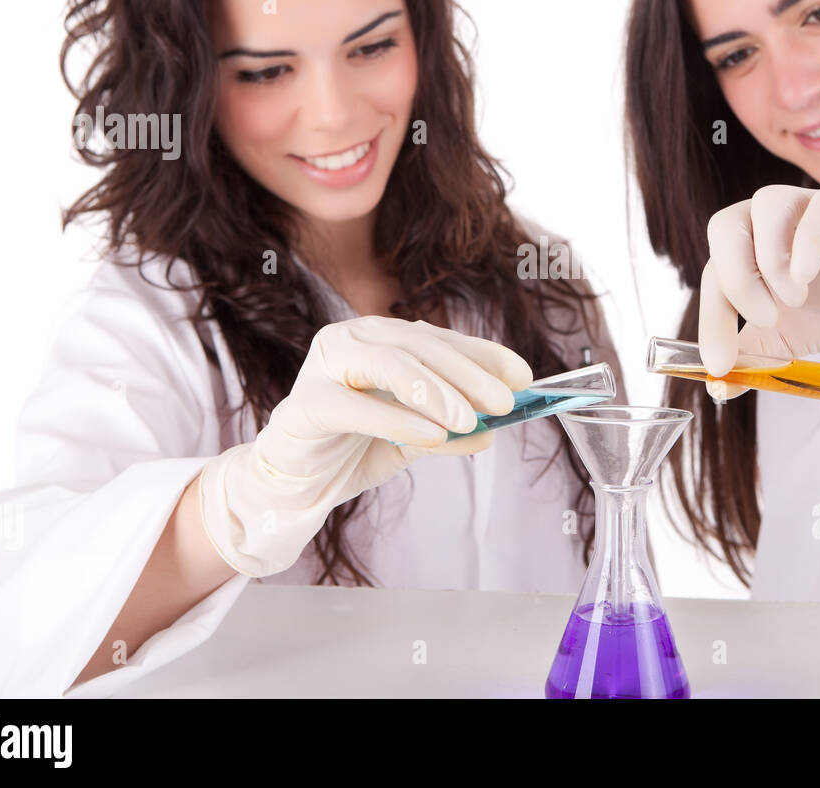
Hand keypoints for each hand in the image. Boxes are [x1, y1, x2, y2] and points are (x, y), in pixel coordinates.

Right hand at [198, 316, 532, 576]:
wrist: (295, 482)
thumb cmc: (355, 447)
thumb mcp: (415, 435)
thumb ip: (450, 425)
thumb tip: (495, 428)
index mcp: (382, 337)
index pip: (441, 339)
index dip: (484, 354)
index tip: (523, 376)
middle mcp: (352, 339)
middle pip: (419, 345)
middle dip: (467, 374)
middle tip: (504, 402)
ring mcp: (324, 365)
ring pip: (389, 364)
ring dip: (435, 392)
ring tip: (468, 420)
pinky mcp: (304, 404)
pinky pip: (355, 406)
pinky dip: (397, 419)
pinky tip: (432, 435)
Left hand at [699, 185, 819, 396]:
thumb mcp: (784, 343)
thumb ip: (750, 360)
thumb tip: (717, 388)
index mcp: (746, 250)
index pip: (713, 273)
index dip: (712, 318)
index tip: (721, 362)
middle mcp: (769, 221)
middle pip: (726, 226)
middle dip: (736, 279)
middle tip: (764, 319)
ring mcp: (808, 207)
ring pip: (767, 203)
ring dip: (770, 259)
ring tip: (795, 299)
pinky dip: (808, 239)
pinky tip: (807, 276)